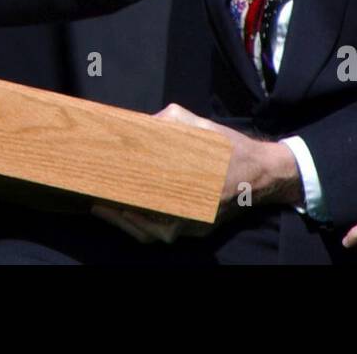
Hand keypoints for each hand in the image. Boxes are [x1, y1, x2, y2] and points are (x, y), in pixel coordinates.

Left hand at [95, 103, 300, 243]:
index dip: (120, 190)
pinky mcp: (194, 231)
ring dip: (123, 221)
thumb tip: (140, 123)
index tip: (101, 180)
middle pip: (142, 217)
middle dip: (116, 207)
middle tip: (94, 195)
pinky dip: (139, 228)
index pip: (144, 193)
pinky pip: (160, 236)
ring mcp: (191, 226)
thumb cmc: (230, 149)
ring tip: (101, 205)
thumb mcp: (201, 127)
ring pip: (149, 233)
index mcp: (187, 188)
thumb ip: (171, 122)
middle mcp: (188, 213)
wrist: (262, 174)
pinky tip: (123, 214)